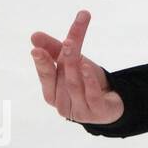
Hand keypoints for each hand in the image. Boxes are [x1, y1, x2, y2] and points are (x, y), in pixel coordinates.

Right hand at [29, 9, 123, 125]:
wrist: (113, 102)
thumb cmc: (86, 82)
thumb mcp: (72, 63)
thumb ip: (55, 49)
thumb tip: (34, 35)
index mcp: (52, 93)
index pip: (46, 75)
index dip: (42, 63)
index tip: (36, 50)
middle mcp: (62, 104)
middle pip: (63, 77)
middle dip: (65, 58)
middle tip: (68, 41)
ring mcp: (79, 110)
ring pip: (74, 86)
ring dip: (75, 68)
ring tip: (77, 51)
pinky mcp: (98, 112)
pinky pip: (91, 96)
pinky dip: (89, 82)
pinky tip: (88, 68)